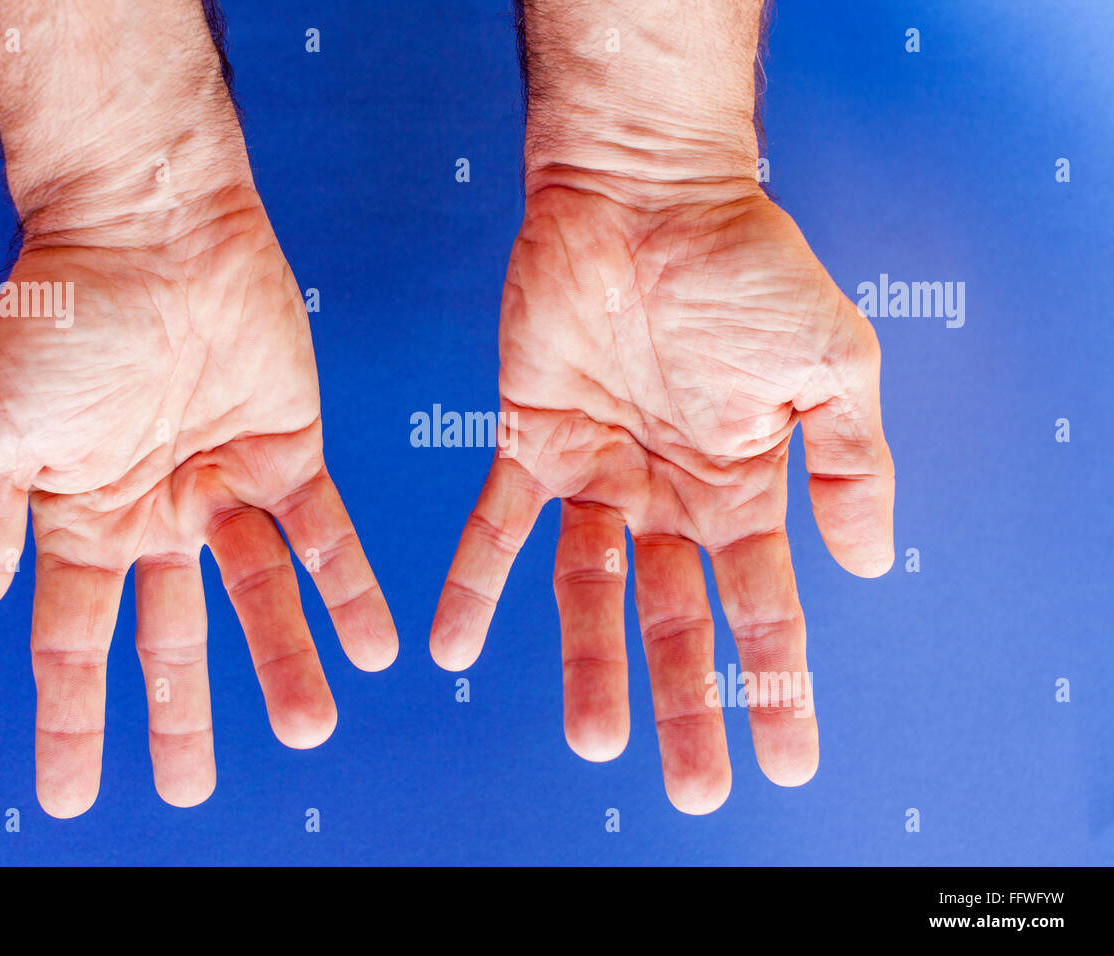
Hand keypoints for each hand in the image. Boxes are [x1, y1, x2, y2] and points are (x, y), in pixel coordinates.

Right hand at [0, 184, 396, 817]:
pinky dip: (348, 588)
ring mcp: (224, 487)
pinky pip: (324, 534)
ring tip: (310, 727)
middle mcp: (153, 516)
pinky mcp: (290, 452)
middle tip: (190, 790)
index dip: (72, 723)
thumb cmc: (59, 322)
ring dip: (284, 662)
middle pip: (169, 637)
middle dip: (180, 714)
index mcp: (77, 522)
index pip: (70, 645)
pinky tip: (374, 644)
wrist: (147, 228)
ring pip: (259, 597)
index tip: (72, 798)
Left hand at [430, 178, 893, 812]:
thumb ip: (854, 465)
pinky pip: (496, 528)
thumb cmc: (744, 266)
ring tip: (596, 741)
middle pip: (679, 621)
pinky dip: (475, 585)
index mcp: (743, 485)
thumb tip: (870, 565)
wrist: (646, 193)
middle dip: (689, 704)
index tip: (788, 764)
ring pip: (590, 592)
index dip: (779, 689)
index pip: (766, 608)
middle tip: (692, 790)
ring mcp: (598, 474)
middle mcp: (669, 495)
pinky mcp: (530, 442)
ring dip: (591, 666)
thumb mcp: (833, 366)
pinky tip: (452, 647)